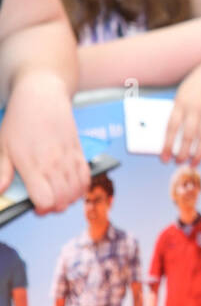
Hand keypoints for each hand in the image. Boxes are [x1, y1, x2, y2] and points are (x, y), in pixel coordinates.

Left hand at [0, 71, 90, 213]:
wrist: (42, 96)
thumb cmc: (20, 120)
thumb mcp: (3, 145)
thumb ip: (1, 172)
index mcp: (33, 165)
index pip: (45, 200)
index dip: (41, 209)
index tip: (36, 206)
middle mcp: (53, 165)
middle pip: (63, 200)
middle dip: (55, 207)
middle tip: (46, 201)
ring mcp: (68, 159)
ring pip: (76, 192)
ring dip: (68, 199)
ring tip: (58, 195)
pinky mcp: (78, 152)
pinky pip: (86, 178)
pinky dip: (82, 188)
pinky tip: (72, 187)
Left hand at [163, 51, 200, 164]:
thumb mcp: (185, 92)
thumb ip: (182, 111)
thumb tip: (177, 137)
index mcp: (181, 101)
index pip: (171, 127)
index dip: (167, 145)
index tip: (164, 158)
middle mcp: (195, 106)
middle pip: (187, 135)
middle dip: (183, 153)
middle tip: (179, 163)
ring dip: (198, 154)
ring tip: (194, 164)